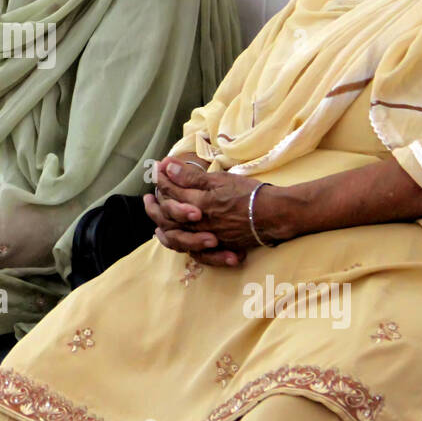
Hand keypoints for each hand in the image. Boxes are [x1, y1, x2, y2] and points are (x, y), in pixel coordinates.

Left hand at [145, 157, 267, 266]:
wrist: (274, 215)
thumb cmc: (250, 193)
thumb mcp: (220, 180)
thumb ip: (191, 177)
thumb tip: (167, 166)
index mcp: (197, 203)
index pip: (172, 192)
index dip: (162, 180)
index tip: (158, 170)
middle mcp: (199, 223)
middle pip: (168, 217)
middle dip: (155, 206)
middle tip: (147, 199)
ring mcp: (208, 237)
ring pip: (177, 237)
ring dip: (164, 229)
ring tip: (155, 224)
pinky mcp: (219, 247)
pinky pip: (196, 253)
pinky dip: (184, 247)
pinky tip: (177, 244)